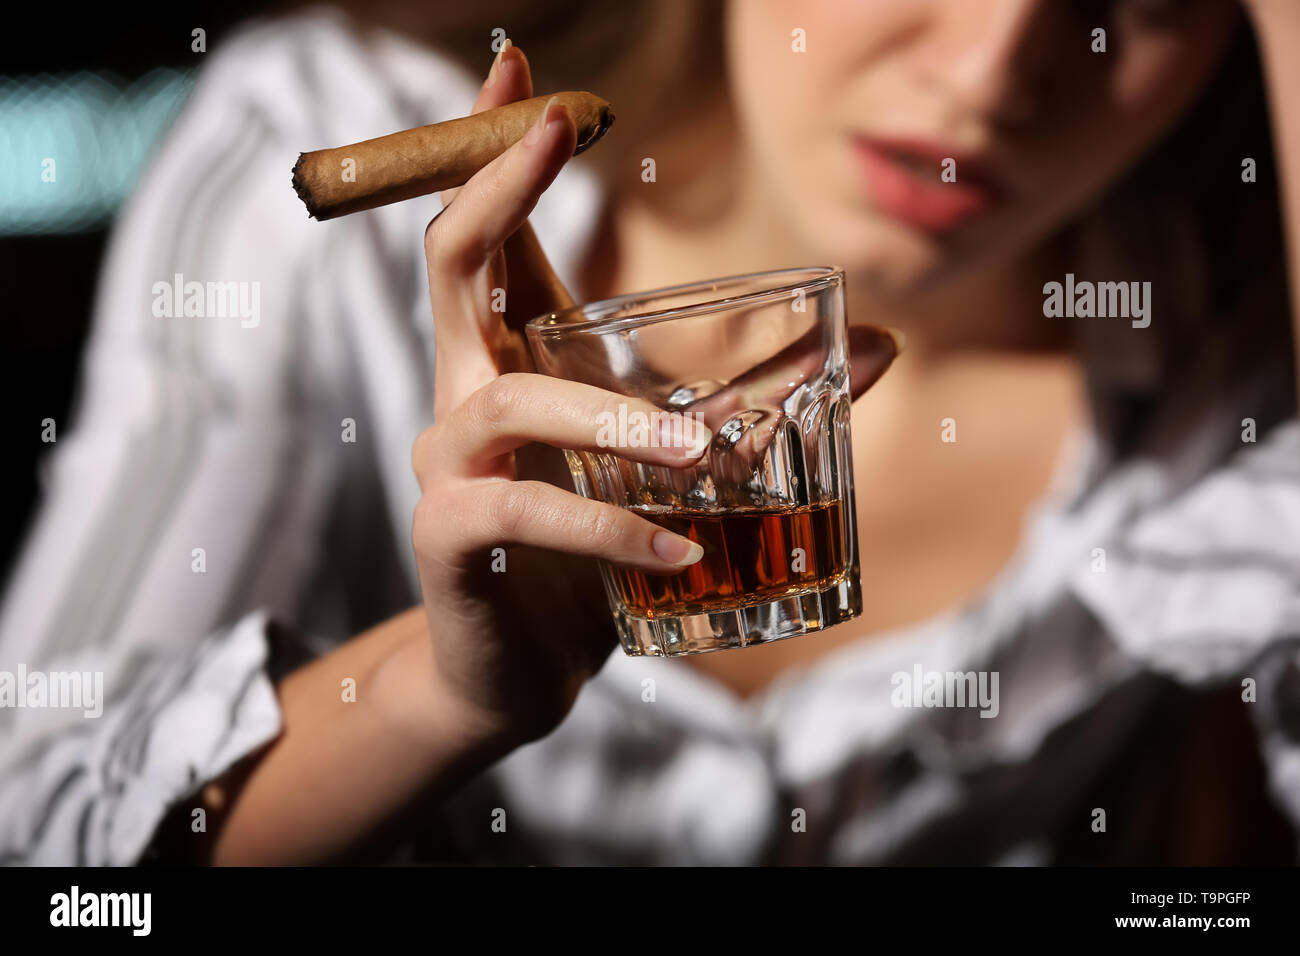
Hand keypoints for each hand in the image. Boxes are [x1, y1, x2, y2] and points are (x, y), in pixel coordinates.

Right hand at [411, 44, 709, 746]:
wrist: (526, 668)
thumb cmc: (594, 549)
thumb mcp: (674, 462)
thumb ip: (761, 398)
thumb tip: (881, 343)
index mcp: (512, 355)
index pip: (486, 232)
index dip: (489, 145)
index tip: (512, 62)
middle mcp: (466, 390)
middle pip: (452, 263)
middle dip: (496, 188)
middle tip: (550, 131)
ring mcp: (448, 462)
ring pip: (514, 400)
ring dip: (618, 421)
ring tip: (705, 459)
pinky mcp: (449, 536)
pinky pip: (525, 509)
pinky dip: (610, 529)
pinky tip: (679, 551)